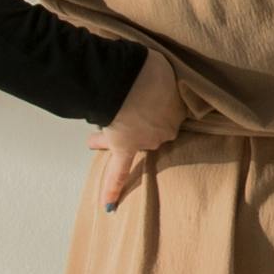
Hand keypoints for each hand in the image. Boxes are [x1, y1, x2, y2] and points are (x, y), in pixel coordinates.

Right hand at [87, 50, 187, 210]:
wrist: (126, 81)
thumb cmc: (148, 70)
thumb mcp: (164, 68)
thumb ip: (163, 78)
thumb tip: (158, 75)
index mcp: (177, 110)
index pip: (171, 111)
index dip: (158, 103)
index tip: (151, 98)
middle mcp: (164, 130)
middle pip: (152, 127)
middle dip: (139, 120)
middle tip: (129, 108)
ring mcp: (144, 141)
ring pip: (134, 141)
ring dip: (117, 136)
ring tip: (96, 139)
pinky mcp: (123, 147)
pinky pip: (118, 172)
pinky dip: (112, 188)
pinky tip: (109, 205)